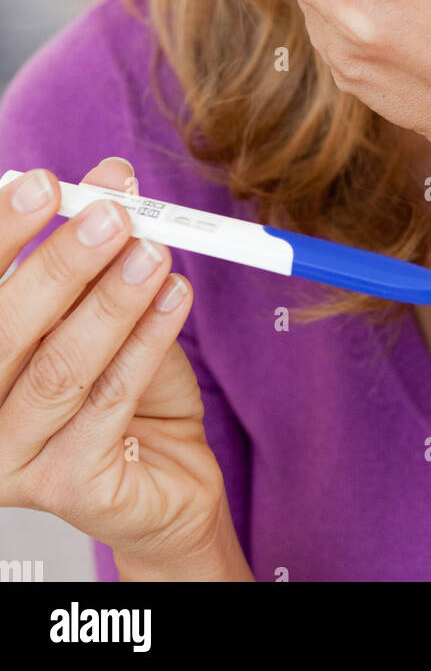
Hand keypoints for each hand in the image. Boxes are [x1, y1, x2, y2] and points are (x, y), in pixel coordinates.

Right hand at [0, 159, 234, 574]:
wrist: (164, 474)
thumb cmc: (120, 385)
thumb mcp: (103, 306)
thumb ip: (98, 249)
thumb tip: (110, 180)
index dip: (2, 232)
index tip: (46, 182)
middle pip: (4, 330)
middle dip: (60, 262)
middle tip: (113, 214)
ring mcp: (13, 462)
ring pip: (59, 369)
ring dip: (111, 302)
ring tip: (154, 252)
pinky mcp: (69, 489)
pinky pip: (110, 403)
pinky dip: (146, 343)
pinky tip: (174, 298)